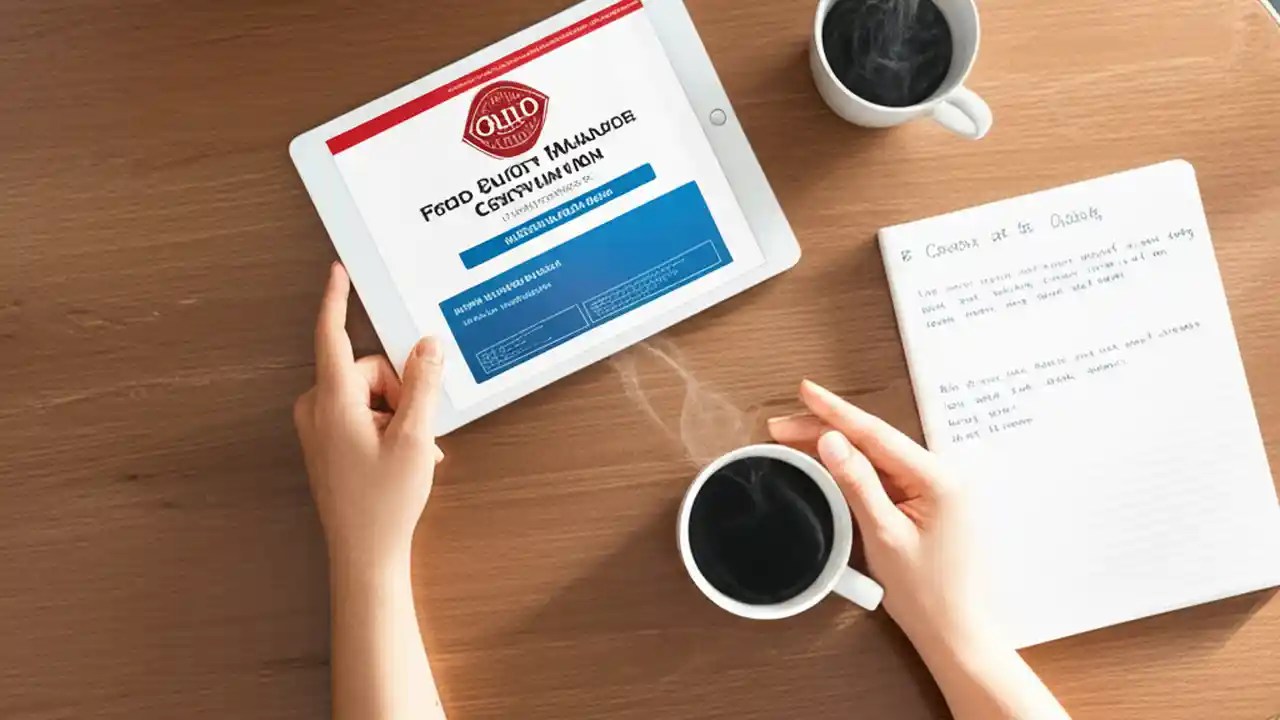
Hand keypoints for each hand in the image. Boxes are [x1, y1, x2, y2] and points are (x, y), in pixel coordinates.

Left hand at [293, 262, 445, 568]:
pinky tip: (403, 456)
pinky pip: (361, 413)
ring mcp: (318, 427)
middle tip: (417, 430)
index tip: (337, 270)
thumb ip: (422, 385)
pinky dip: (387, 427)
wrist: (364, 554)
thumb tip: (428, 344)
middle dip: (399, 390)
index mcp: (333, 403)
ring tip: (413, 451)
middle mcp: (316, 409)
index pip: (331, 336)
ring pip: (368, 393)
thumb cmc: (384, 502)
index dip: (336, 300)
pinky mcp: (326, 442)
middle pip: (367, 370)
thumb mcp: (414, 438)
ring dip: (397, 413)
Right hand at [768, 380, 988, 648]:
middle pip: (874, 441)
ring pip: (877, 458)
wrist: (955, 633)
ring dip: (837, 449)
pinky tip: (827, 463)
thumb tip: (832, 442)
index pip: (876, 434)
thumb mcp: (884, 534)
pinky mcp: (928, 503)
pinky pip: (885, 477)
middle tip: (781, 425)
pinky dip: (854, 469)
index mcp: (939, 479)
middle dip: (826, 430)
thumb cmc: (927, 593)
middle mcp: (942, 476)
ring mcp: (935, 489)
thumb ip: (858, 483)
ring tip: (794, 440)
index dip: (836, 410)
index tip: (806, 391)